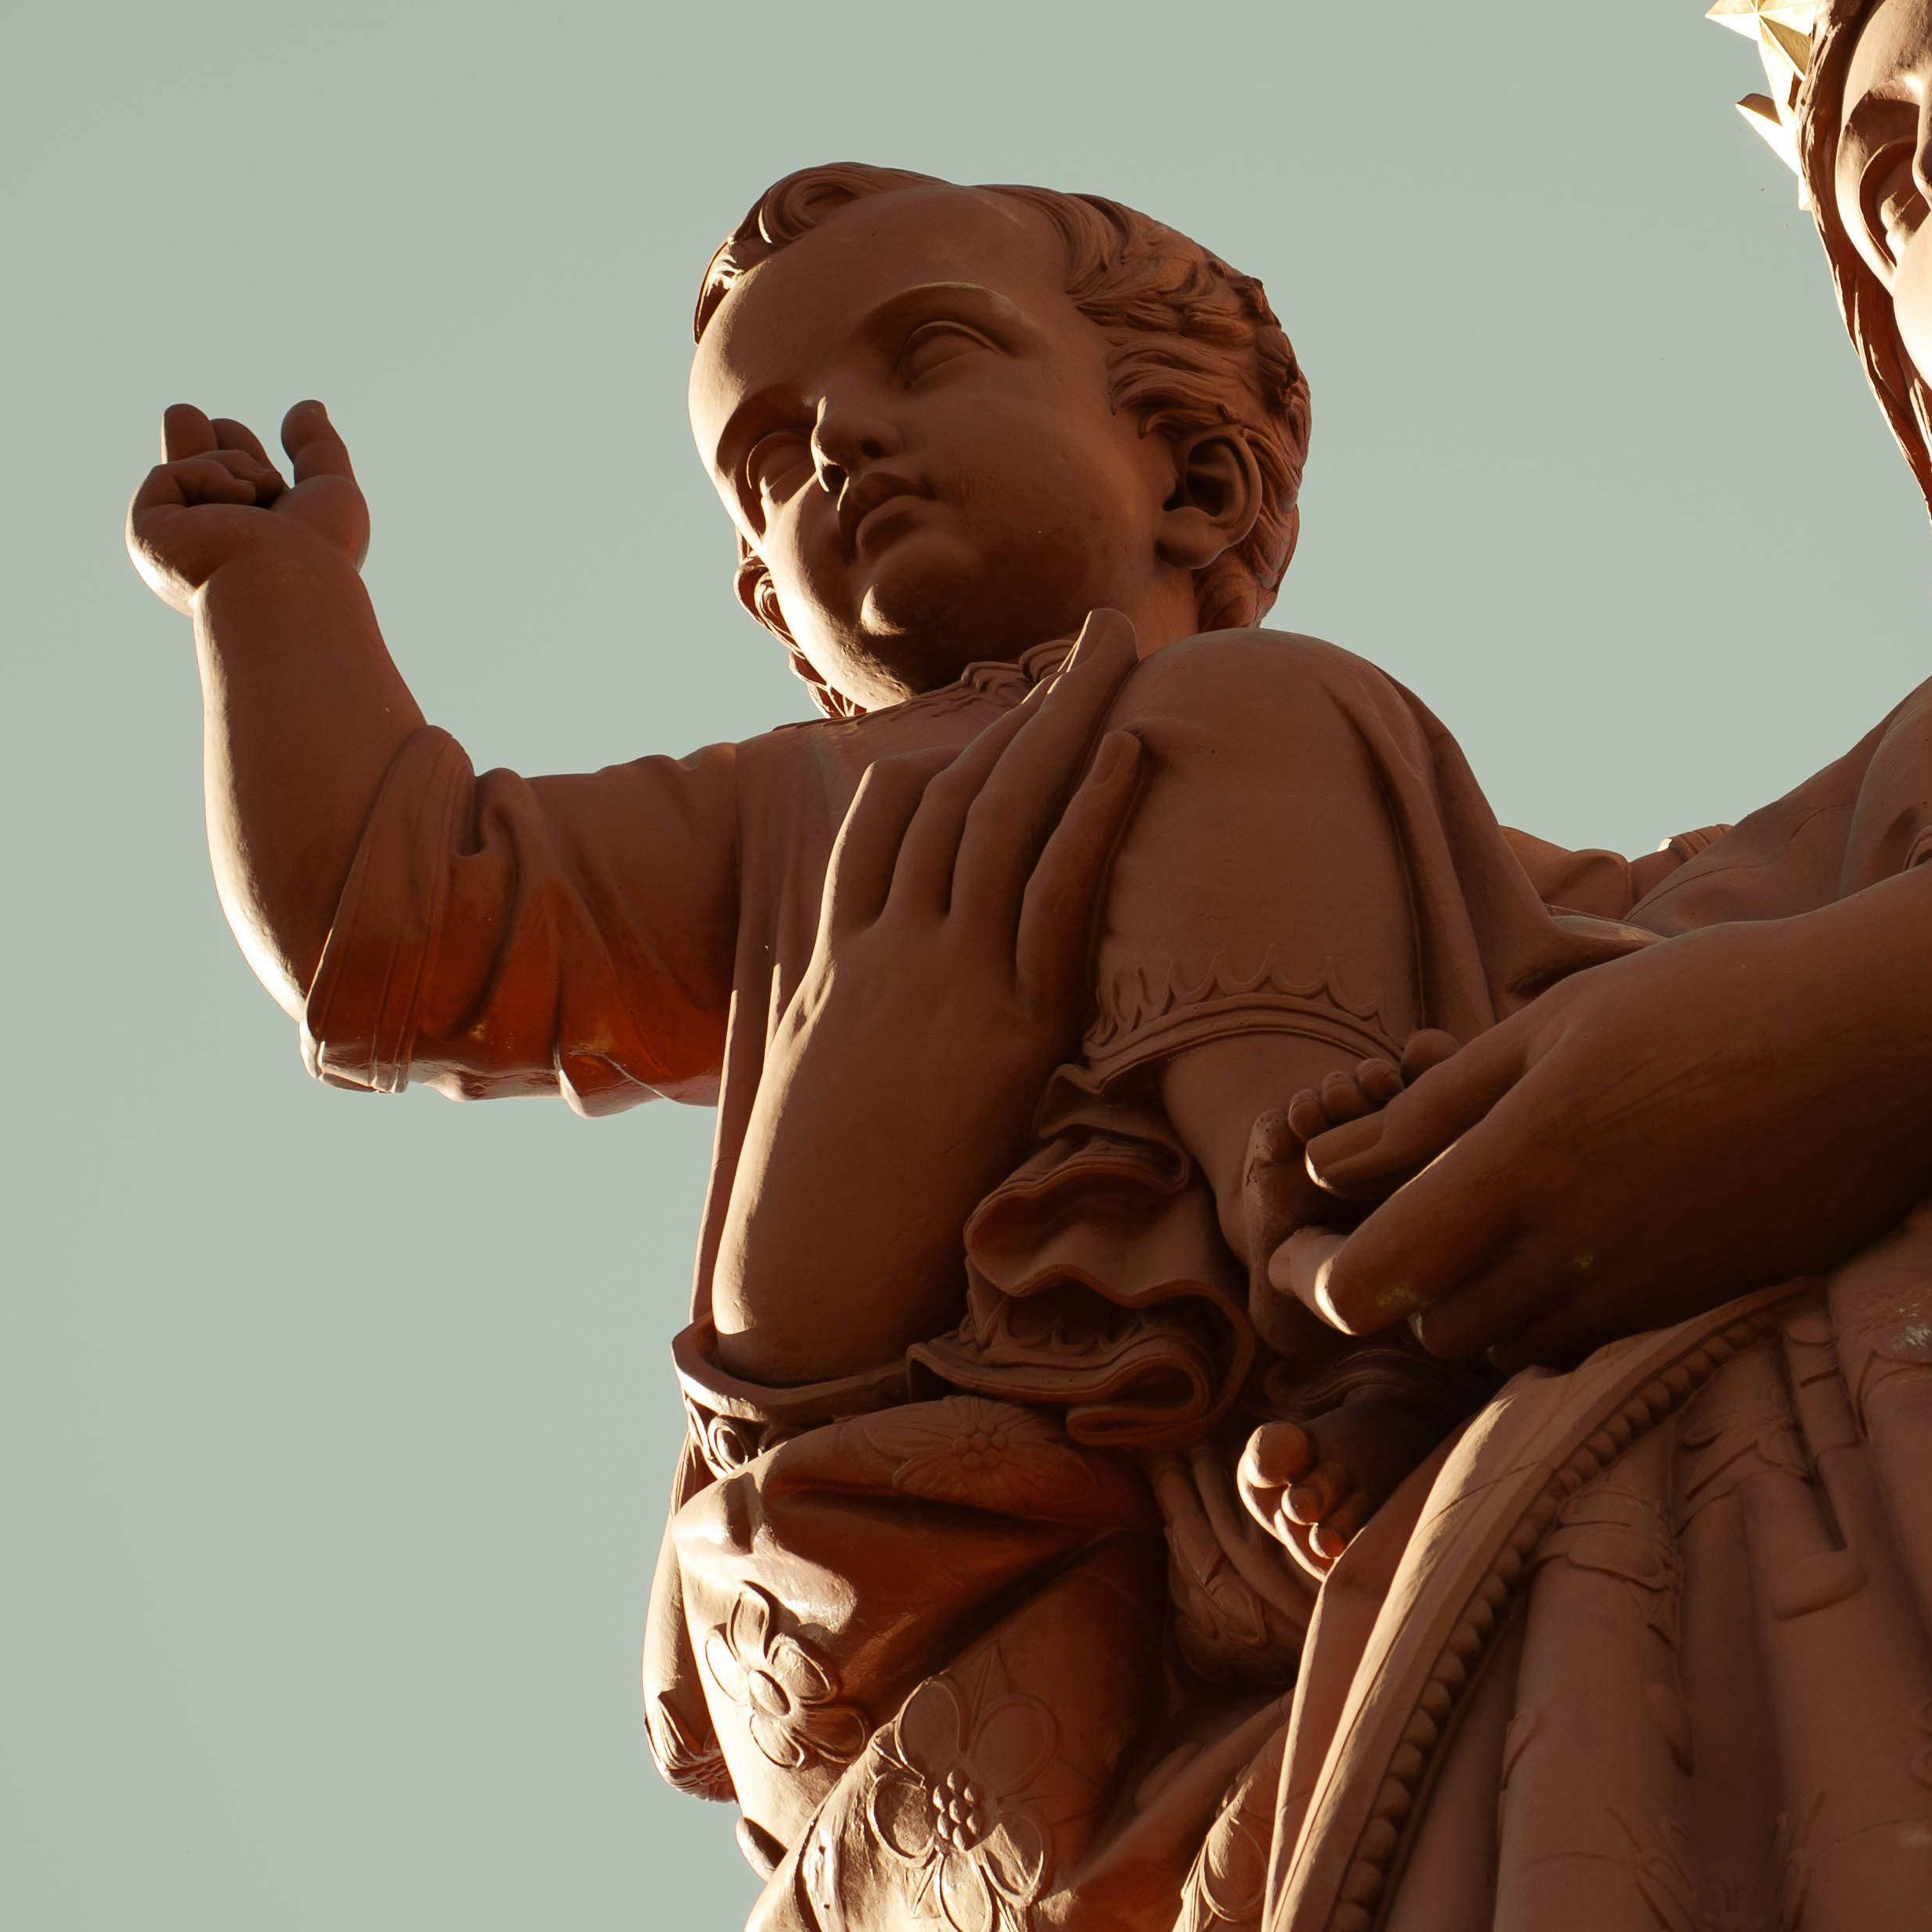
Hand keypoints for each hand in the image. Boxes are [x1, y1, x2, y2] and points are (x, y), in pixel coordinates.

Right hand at [127, 399, 368, 608]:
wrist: (288, 584)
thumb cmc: (318, 549)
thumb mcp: (327, 489)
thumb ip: (317, 448)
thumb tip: (308, 405)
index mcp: (250, 543)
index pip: (234, 488)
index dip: (237, 451)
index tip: (232, 428)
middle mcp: (209, 548)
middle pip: (192, 481)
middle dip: (191, 444)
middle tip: (182, 412)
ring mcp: (176, 543)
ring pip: (185, 468)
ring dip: (230, 460)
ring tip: (262, 489)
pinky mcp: (147, 535)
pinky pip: (168, 475)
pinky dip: (209, 472)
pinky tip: (242, 498)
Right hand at [705, 612, 1154, 1380]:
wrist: (801, 1298)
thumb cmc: (811, 1240)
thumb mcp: (819, 1120)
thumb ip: (855, 1061)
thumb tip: (889, 1063)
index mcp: (833, 973)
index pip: (888, 830)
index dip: (952, 757)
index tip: (1005, 706)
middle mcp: (883, 957)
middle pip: (960, 792)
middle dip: (1036, 706)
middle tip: (1099, 634)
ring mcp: (939, 984)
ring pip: (1005, 817)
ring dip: (1072, 719)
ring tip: (1126, 647)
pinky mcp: (1000, 1031)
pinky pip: (1052, 898)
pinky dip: (1090, 816)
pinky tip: (1130, 754)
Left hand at [1301, 864, 1931, 1365]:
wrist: (1882, 1045)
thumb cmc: (1716, 1001)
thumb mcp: (1559, 1021)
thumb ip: (1438, 1103)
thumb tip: (1328, 1163)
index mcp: (1521, 1163)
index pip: (1368, 1283)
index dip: (1333, 1268)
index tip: (1346, 1223)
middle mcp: (1570, 1248)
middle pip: (1432, 1328)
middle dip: (1413, 1284)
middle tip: (1434, 1209)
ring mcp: (1636, 1290)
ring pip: (1508, 1345)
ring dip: (1488, 1299)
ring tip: (1520, 1214)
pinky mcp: (1690, 1309)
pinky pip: (1585, 1340)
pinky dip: (1561, 1307)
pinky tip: (1594, 1228)